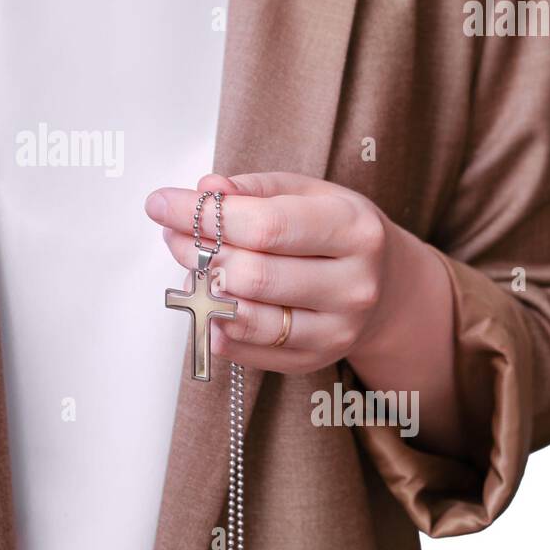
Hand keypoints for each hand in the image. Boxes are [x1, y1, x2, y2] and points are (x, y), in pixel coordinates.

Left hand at [145, 171, 414, 375]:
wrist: (389, 289)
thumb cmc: (334, 232)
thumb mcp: (308, 194)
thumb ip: (254, 188)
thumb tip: (204, 189)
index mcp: (353, 230)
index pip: (267, 225)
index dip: (205, 216)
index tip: (161, 203)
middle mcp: (352, 285)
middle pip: (252, 275)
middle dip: (197, 252)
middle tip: (172, 235)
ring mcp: (336, 330)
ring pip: (245, 318)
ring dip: (200, 290)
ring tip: (190, 266)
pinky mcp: (313, 361)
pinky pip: (244, 351)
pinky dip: (213, 325)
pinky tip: (208, 300)